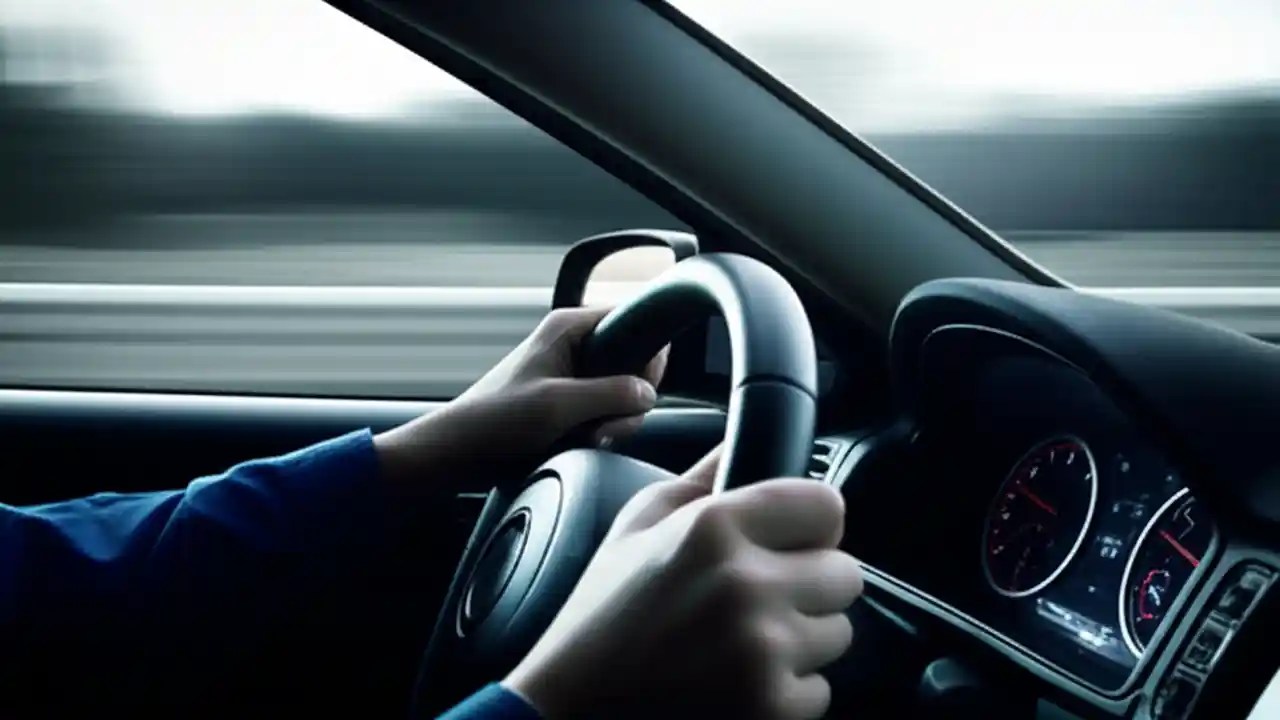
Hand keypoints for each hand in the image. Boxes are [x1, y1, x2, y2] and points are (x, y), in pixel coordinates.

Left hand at [374, 307, 665, 493]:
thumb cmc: (496, 419)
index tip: (641, 390)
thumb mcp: (558, 405)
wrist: (460, 451)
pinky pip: (606, 412)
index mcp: (569, 327)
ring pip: (622, 394)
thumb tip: (648, 393)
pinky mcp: (570, 402)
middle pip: (634, 365)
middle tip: (605, 426)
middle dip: (628, 401)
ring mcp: (574, 376)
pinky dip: (602, 431)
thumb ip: (610, 393)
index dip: (647, 356)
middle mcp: (575, 345)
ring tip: (587, 438)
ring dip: (614, 422)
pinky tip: (582, 442)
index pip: (633, 321)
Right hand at [503, 448, 863, 719]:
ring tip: (741, 643)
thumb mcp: (638, 523)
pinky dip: (786, 692)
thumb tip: (744, 440)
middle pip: (845, 573)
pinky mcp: (771, 706)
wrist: (572, 707)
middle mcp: (745, 583)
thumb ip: (702, 477)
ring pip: (837, 633)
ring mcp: (761, 650)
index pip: (827, 505)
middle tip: (760, 599)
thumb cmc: (605, 614)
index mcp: (714, 527)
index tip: (792, 540)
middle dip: (810, 586)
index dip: (811, 524)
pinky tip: (737, 683)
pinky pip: (820, 690)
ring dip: (801, 640)